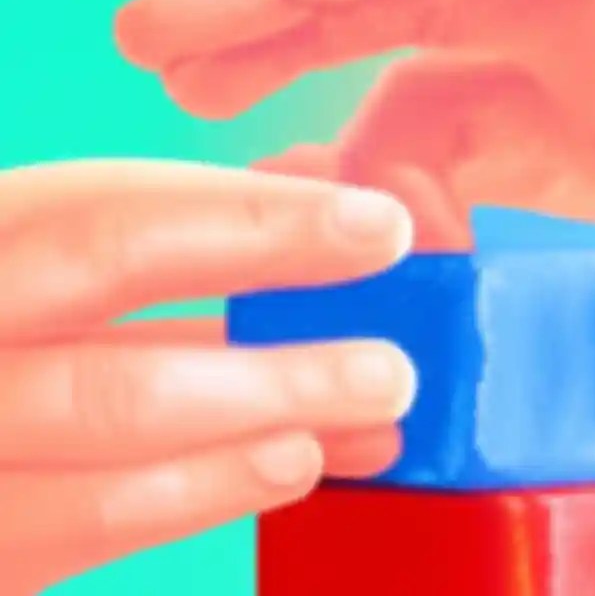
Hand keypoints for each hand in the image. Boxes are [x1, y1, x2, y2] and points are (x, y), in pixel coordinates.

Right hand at [0, 160, 415, 591]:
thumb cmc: (0, 310)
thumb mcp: (32, 260)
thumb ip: (141, 254)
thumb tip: (315, 238)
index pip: (106, 223)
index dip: (256, 226)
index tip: (378, 227)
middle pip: (108, 378)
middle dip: (270, 374)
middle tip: (393, 368)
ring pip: (97, 475)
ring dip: (251, 452)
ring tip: (367, 427)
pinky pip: (78, 532)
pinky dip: (196, 498)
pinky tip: (288, 465)